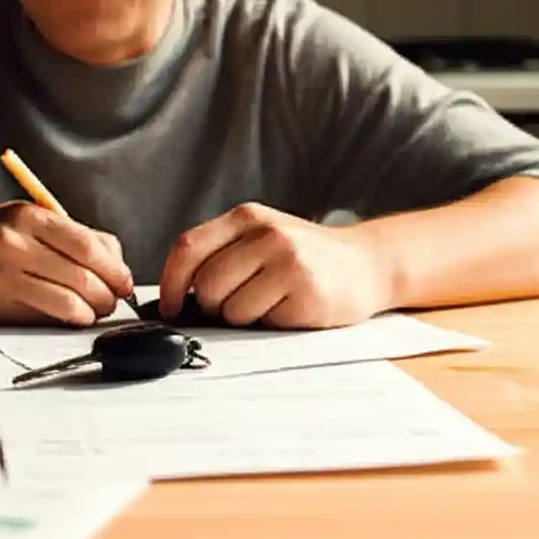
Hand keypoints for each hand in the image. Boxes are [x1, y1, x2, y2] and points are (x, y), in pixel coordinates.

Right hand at [0, 201, 133, 325]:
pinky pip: (51, 310)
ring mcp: (6, 270)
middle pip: (86, 270)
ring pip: (73, 293)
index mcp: (27, 215)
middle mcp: (17, 239)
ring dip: (95, 307)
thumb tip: (113, 257)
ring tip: (97, 310)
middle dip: (110, 291)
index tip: (124, 280)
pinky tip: (77, 316)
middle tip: (114, 300)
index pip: (89, 242)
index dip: (115, 266)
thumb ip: (62, 235)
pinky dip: (73, 315)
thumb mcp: (16, 222)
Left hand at [158, 203, 392, 328]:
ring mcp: (287, 259)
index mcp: (246, 216)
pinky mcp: (305, 289)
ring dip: (243, 316)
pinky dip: (269, 322)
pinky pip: (260, 320)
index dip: (171, 283)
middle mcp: (265, 232)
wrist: (368, 264)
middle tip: (241, 302)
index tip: (170, 308)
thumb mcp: (261, 239)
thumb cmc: (305, 258)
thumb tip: (175, 297)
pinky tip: (291, 306)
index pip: (188, 247)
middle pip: (206, 284)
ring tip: (272, 300)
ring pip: (230, 308)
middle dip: (214, 306)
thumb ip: (222, 254)